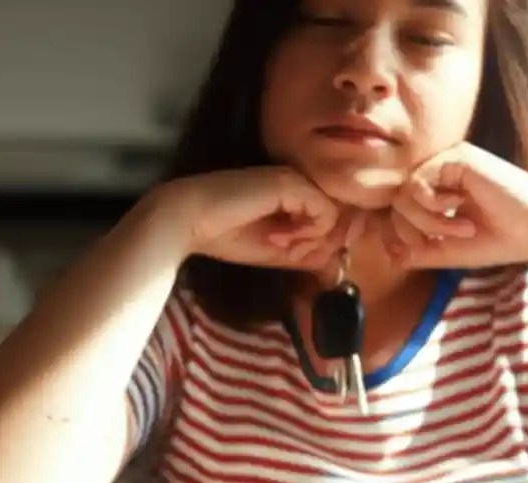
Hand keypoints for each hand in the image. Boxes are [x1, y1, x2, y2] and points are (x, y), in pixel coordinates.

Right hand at [154, 167, 354, 269]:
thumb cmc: (225, 235)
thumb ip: (307, 251)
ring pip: (334, 216)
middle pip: (338, 217)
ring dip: (310, 241)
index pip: (331, 218)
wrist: (189, 219)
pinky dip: (307, 234)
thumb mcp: (275, 250)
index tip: (293, 256)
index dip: (321, 243)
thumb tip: (338, 258)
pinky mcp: (292, 183)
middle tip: (287, 253)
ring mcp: (296, 178)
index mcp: (293, 192)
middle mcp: (298, 180)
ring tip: (279, 245)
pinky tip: (277, 239)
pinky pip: (324, 214)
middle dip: (319, 244)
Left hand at [386, 142, 527, 268]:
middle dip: (413, 230)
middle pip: (396, 202)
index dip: (401, 235)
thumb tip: (390, 256)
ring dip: (427, 219)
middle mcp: (440, 172)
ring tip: (459, 229)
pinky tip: (458, 208)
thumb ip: (419, 251)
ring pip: (404, 192)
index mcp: (438, 191)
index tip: (422, 250)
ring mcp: (447, 161)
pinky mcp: (456, 156)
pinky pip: (418, 180)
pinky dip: (432, 203)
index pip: (398, 210)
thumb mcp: (450, 251)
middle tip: (444, 240)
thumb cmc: (499, 240)